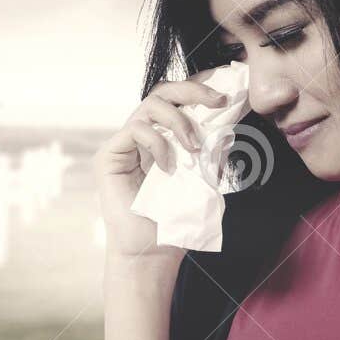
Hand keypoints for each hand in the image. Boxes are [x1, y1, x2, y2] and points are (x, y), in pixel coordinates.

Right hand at [92, 72, 229, 262]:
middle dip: (193, 89)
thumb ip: (212, 151)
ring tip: (194, 146)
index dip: (198, 87)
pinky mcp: (109, 155)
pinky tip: (168, 167)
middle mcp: (142, 135)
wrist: (154, 251)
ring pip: (150, 104)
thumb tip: (230, 123)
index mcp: (163, 137)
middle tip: (218, 100)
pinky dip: (158, 142)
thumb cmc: (176, 220)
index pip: (178, 100)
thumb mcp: (205, 179)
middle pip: (163, 91)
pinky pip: (136, 128)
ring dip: (178, 120)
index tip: (225, 89)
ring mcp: (124, 144)